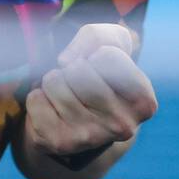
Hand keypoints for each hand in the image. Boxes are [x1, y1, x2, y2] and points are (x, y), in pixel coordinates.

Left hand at [23, 23, 157, 158]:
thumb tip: (65, 61)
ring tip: (67, 95)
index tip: (101, 69)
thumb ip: (97, 36)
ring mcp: (89, 138)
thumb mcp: (112, 47)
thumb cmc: (102, 77)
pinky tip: (54, 109)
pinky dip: (39, 96)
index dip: (97, 54)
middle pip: (79, 70)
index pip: (108, 56)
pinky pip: (35, 98)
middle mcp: (121, 126)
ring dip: (55, 81)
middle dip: (74, 67)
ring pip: (54, 81)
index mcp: (144, 103)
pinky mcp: (57, 142)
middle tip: (80, 84)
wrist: (86, 124)